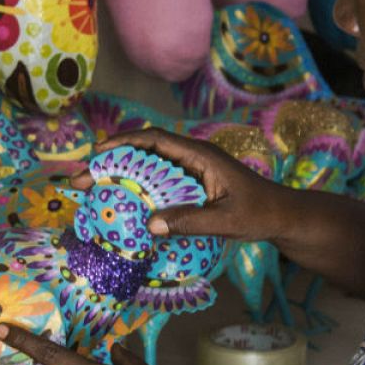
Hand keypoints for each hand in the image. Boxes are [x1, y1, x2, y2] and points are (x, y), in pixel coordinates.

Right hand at [73, 129, 297, 242]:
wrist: (283, 216)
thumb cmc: (259, 213)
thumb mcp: (225, 221)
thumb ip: (190, 221)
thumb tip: (149, 224)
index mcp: (200, 156)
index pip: (155, 140)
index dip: (123, 143)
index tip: (96, 154)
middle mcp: (192, 158)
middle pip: (144, 152)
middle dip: (111, 161)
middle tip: (82, 180)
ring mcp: (192, 170)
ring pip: (148, 166)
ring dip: (120, 175)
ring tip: (93, 191)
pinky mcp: (192, 184)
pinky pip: (158, 181)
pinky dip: (137, 188)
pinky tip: (123, 204)